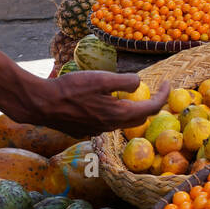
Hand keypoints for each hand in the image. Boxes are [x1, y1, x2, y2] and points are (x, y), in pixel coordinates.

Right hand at [6, 72, 171, 135]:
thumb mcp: (102, 79)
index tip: (168, 83)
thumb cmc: (71, 89)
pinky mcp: (83, 129)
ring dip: (129, 108)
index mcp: (119, 114)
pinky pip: (105, 121)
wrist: (41, 103)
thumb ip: (125, 81)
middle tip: (152, 88)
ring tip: (126, 92)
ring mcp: (96, 130)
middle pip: (139, 118)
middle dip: (149, 104)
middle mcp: (110, 126)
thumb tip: (139, 83)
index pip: (151, 109)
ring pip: (121, 121)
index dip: (164, 96)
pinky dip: (111, 111)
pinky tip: (102, 100)